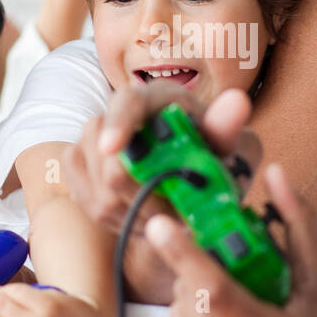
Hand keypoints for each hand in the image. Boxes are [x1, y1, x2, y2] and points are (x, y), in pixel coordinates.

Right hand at [60, 84, 261, 300]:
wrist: (194, 172)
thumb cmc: (212, 154)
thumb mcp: (230, 142)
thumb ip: (228, 127)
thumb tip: (236, 102)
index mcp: (154, 98)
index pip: (126, 103)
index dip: (117, 125)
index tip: (112, 148)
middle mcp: (115, 114)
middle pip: (108, 158)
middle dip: (144, 196)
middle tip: (178, 214)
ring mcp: (91, 141)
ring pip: (98, 187)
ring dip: (136, 212)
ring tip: (167, 216)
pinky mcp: (79, 166)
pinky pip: (86, 199)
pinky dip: (117, 218)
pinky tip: (142, 216)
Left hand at [150, 162, 316, 316]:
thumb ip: (297, 222)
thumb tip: (274, 173)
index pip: (215, 292)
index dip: (185, 255)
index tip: (161, 224)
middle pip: (191, 297)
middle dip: (201, 274)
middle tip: (230, 274)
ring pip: (176, 316)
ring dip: (193, 301)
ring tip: (230, 310)